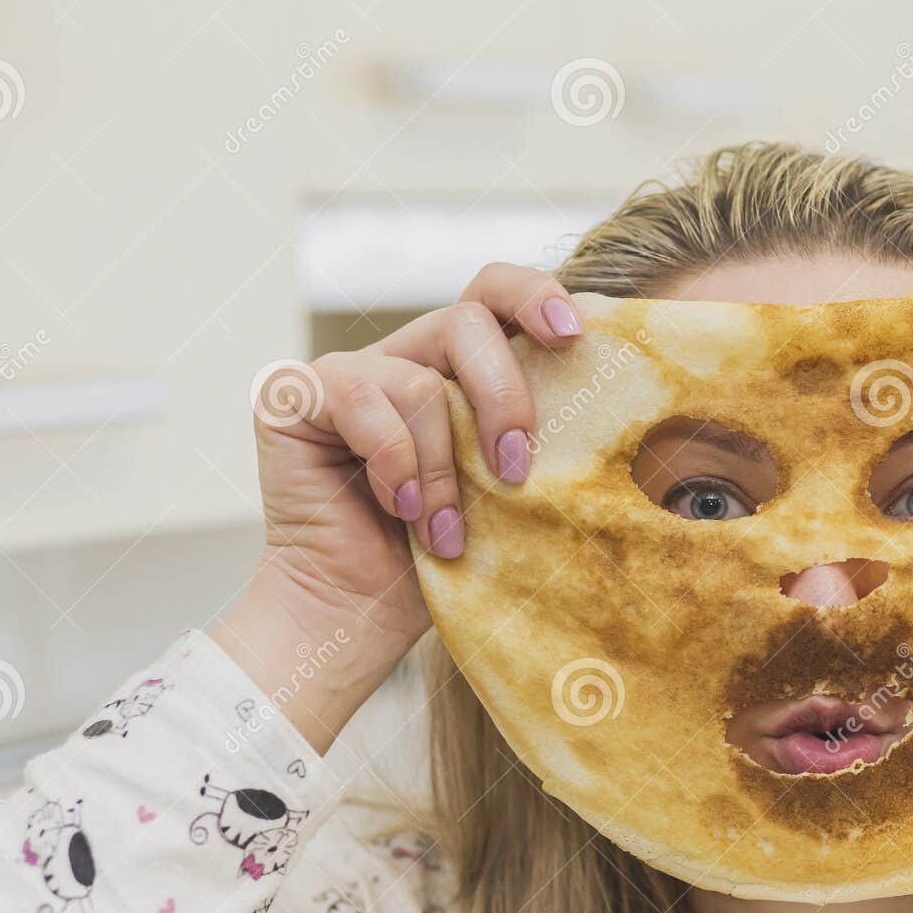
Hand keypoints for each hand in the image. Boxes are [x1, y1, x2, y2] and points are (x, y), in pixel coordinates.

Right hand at [212, 264, 582, 751]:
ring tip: (443, 532)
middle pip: (467, 320)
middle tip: (517, 469)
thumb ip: (538, 433)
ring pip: (420, 383)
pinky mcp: (292, 396)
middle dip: (504, 396)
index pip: (496, 294)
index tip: (574, 334)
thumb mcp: (510, 489)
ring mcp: (344, 372)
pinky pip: (360, 401)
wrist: (360, 618)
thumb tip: (619, 404)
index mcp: (458, 366)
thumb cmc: (446, 560)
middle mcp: (401, 355)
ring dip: (443, 470)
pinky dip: (393, 462)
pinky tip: (399, 509)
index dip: (535, 294)